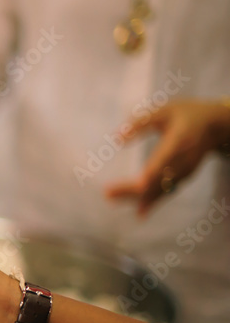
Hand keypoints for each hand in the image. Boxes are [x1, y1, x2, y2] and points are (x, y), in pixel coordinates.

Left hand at [106, 99, 229, 215]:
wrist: (216, 126)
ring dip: (138, 197)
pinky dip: (153, 201)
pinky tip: (139, 212)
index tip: (140, 183)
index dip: (154, 172)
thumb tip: (117, 139)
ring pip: (162, 188)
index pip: (166, 158)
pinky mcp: (185, 177)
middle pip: (159, 178)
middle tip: (107, 193)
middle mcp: (185, 158)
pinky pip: (168, 191)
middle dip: (134, 188)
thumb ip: (141, 122)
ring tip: (112, 198)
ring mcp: (187, 170)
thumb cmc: (186, 114)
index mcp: (181, 139)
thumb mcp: (165, 110)